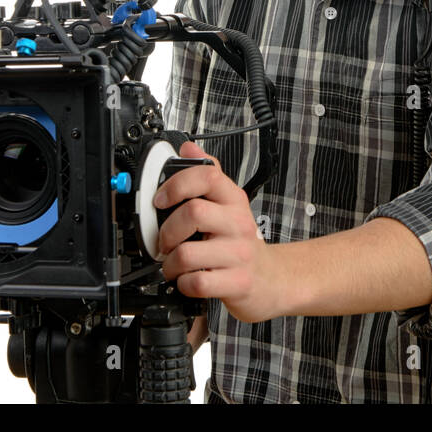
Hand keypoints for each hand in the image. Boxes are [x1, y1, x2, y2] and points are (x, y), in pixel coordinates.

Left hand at [154, 141, 282, 323]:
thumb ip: (208, 175)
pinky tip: (187, 280)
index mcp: (234, 200)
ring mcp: (239, 254)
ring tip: (174, 265)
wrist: (270, 278)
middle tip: (164, 241)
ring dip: (170, 263)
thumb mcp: (229, 204)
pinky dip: (183, 283)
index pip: (207, 176)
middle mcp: (238, 224)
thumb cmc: (241, 241)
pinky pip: (197, 282)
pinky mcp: (237, 282)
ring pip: (187, 253)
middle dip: (167, 231)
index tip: (160, 200)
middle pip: (193, 213)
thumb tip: (188, 148)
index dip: (176, 184)